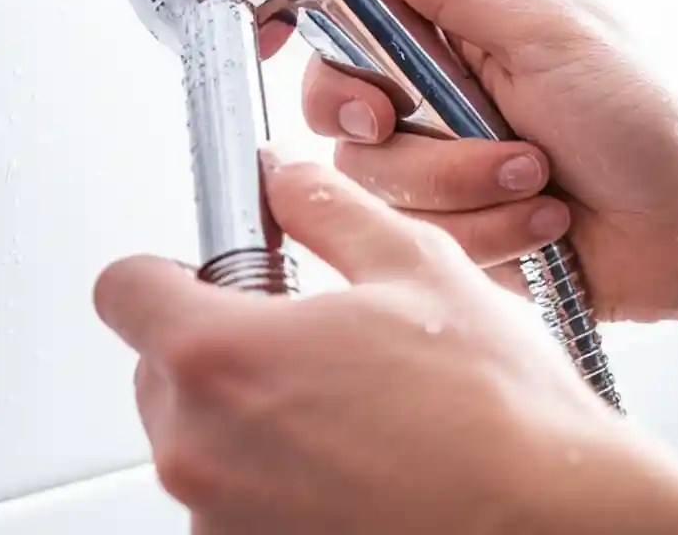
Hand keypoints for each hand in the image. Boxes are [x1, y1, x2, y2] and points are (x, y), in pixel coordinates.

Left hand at [95, 159, 677, 533]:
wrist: (555, 525)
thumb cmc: (498, 417)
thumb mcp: (414, 269)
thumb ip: (327, 208)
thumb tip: (288, 178)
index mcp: (221, 355)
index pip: (122, 287)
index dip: (165, 270)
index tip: (209, 277)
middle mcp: (200, 447)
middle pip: (157, 368)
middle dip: (215, 345)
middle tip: (301, 342)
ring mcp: (220, 515)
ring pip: (197, 438)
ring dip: (245, 417)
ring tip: (343, 410)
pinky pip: (230, 498)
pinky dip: (270, 478)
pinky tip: (350, 463)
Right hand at [301, 0, 677, 321]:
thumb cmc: (640, 116)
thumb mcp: (547, 32)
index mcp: (447, 39)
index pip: (341, 46)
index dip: (337, 81)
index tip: (378, 109)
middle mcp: (430, 103)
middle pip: (348, 134)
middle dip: (426, 156)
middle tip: (502, 150)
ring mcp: (439, 173)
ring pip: (386, 195)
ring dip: (474, 194)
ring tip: (544, 186)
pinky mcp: (454, 232)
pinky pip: (427, 242)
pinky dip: (492, 236)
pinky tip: (546, 228)